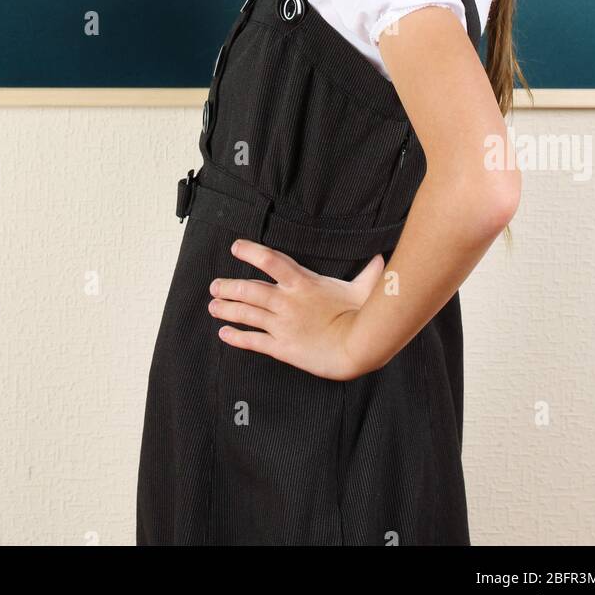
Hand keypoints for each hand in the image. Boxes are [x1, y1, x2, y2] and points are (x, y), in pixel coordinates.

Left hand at [208, 239, 386, 380]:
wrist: (358, 346)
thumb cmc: (362, 314)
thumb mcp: (364, 287)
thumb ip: (369, 271)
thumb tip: (382, 258)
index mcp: (303, 282)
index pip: (269, 260)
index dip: (250, 251)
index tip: (235, 247)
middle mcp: (287, 301)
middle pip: (248, 289)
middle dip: (228, 286)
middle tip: (215, 286)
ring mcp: (282, 324)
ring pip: (246, 313)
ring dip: (226, 309)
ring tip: (212, 306)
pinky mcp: (282, 347)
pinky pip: (253, 340)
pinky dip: (236, 336)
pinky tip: (224, 334)